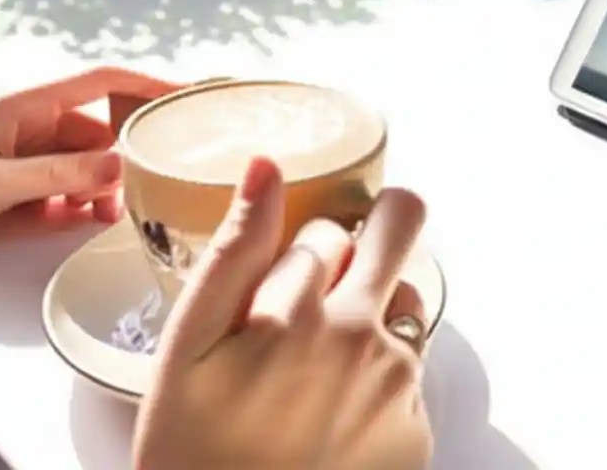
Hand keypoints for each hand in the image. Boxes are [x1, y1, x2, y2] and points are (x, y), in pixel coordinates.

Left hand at [0, 67, 179, 246]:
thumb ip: (59, 173)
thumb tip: (120, 164)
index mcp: (27, 104)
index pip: (102, 81)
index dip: (148, 83)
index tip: (187, 96)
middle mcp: (32, 124)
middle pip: (101, 128)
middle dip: (128, 155)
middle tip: (153, 183)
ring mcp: (25, 154)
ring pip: (86, 162)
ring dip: (104, 186)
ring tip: (112, 213)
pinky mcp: (17, 184)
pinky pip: (64, 187)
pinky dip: (79, 203)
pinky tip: (82, 221)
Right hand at [133, 157, 433, 469]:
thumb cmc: (194, 455)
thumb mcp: (187, 351)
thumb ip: (232, 252)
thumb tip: (267, 166)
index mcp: (301, 310)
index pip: (325, 228)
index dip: (299, 247)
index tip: (278, 280)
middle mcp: (364, 336)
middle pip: (404, 224)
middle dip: (377, 226)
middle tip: (340, 264)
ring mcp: (400, 382)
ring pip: (406, 298)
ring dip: (374, 309)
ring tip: (319, 363)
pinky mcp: (419, 427)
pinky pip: (411, 366)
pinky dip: (381, 371)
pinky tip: (333, 410)